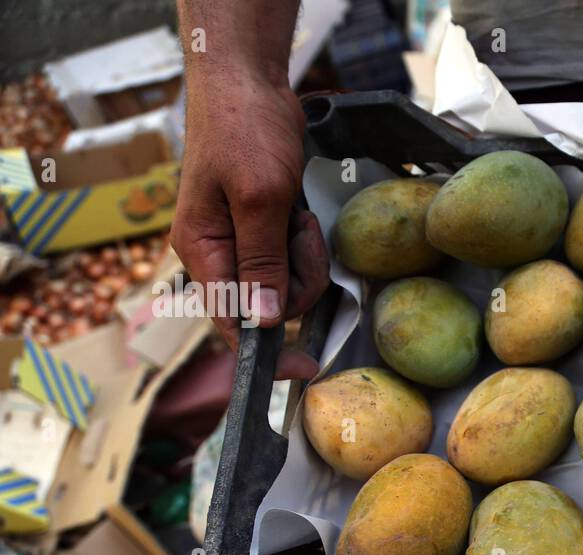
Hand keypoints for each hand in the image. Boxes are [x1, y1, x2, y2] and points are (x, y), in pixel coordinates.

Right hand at [171, 72, 328, 378]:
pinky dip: (306, 242)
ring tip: (299, 216)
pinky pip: (295, 259)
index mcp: (203, 253)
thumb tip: (264, 321)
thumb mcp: (259, 198)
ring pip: (290, 283)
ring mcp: (243, 244)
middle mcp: (219, 255)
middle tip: (301, 233)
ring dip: (306, 255)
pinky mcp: (266, 230)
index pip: (231, 323)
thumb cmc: (244, 132)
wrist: (248, 84)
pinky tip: (301, 212)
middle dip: (299, 278)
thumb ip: (262, 262)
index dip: (268, 352)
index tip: (303, 368)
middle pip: (271, 305)